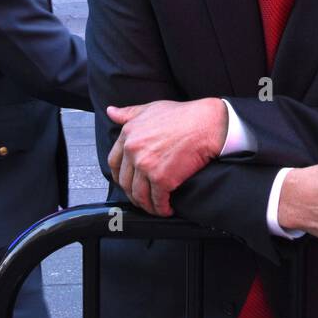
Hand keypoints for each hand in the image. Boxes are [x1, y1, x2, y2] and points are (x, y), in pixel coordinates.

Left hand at [107, 98, 227, 216]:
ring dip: (146, 205)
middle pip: (125, 182)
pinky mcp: (162, 179)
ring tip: (155, 207)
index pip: (114, 162)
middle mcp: (133, 151)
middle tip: (142, 198)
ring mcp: (146, 166)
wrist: (206, 124)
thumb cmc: (183, 115)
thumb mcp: (151, 109)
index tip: (127, 182)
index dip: (119, 176)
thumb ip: (129, 113)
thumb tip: (111, 112)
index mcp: (128, 135)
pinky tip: (167, 209)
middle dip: (133, 194)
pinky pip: (157, 200)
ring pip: (139, 195)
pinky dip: (161, 209)